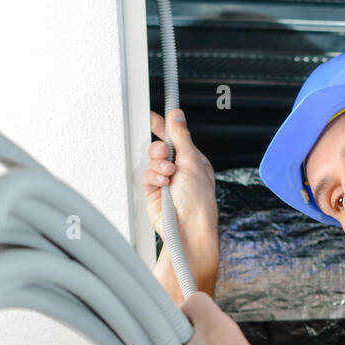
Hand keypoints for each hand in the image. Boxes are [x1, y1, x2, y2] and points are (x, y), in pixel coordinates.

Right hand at [145, 109, 217, 242]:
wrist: (188, 228)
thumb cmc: (198, 202)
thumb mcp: (192, 161)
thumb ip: (181, 136)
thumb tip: (177, 116)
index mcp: (193, 161)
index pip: (176, 139)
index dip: (164, 127)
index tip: (153, 118)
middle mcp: (180, 171)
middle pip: (160, 148)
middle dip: (160, 150)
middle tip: (164, 153)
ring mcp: (166, 182)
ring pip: (151, 162)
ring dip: (158, 166)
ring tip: (168, 175)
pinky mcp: (154, 192)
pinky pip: (146, 176)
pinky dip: (153, 178)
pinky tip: (162, 185)